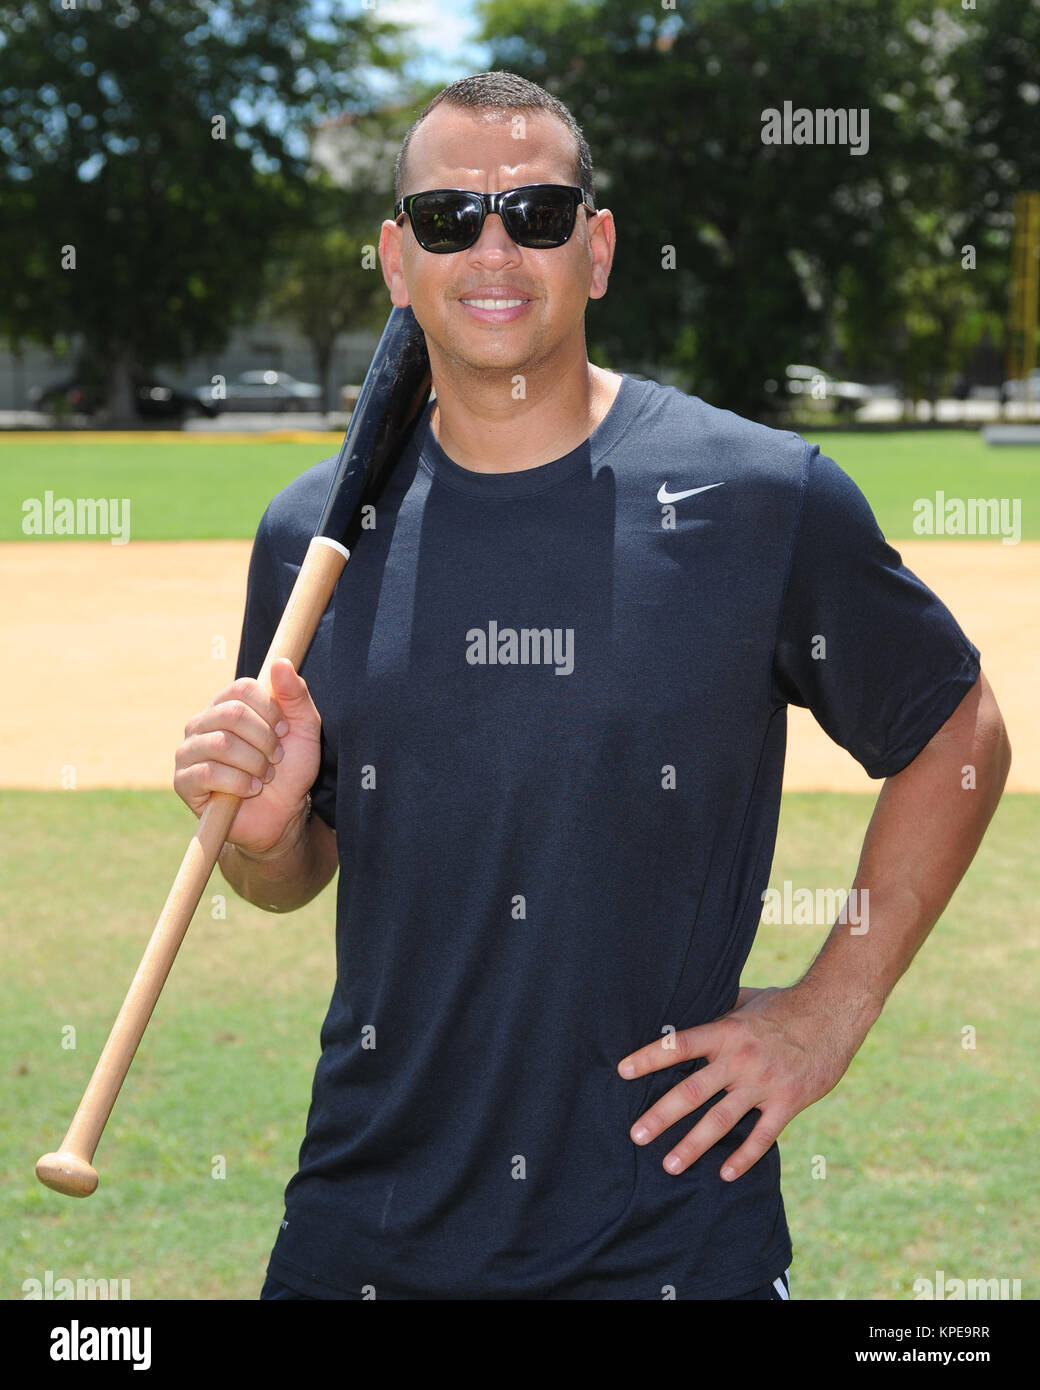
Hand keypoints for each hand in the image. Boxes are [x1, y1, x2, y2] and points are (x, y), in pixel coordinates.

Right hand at [173, 658, 321, 855]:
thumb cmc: (289, 769)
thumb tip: (280, 662)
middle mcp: (202, 723)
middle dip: (264, 740)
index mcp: (226, 705)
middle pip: (232, 714)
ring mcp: (189, 751)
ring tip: (264, 776)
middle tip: (275, 758)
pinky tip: (250, 789)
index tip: (284, 732)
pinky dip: (239, 783)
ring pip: (222, 744)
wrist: (282, 814)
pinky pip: (208, 773)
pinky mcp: (183, 781)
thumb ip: (295, 695)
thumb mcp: (303, 729)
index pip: (242, 688)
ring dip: (255, 763)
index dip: (270, 710)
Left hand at [617, 984, 861, 1181]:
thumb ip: (717, 1009)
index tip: (622, 1071)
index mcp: (726, 1031)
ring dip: (694, 1145)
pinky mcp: (788, 1101)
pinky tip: (726, 1175)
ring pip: (722, 1120)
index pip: (679, 1045)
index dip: (650, 1058)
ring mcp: (764, 1083)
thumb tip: (686, 1003)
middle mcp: (740, 1058)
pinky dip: (744, 1158)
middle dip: (662, 1115)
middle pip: (693, 1091)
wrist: (833, 1012)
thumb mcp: (746, 1000)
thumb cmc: (784, 1004)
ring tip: (669, 1165)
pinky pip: (763, 1136)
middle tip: (636, 1135)